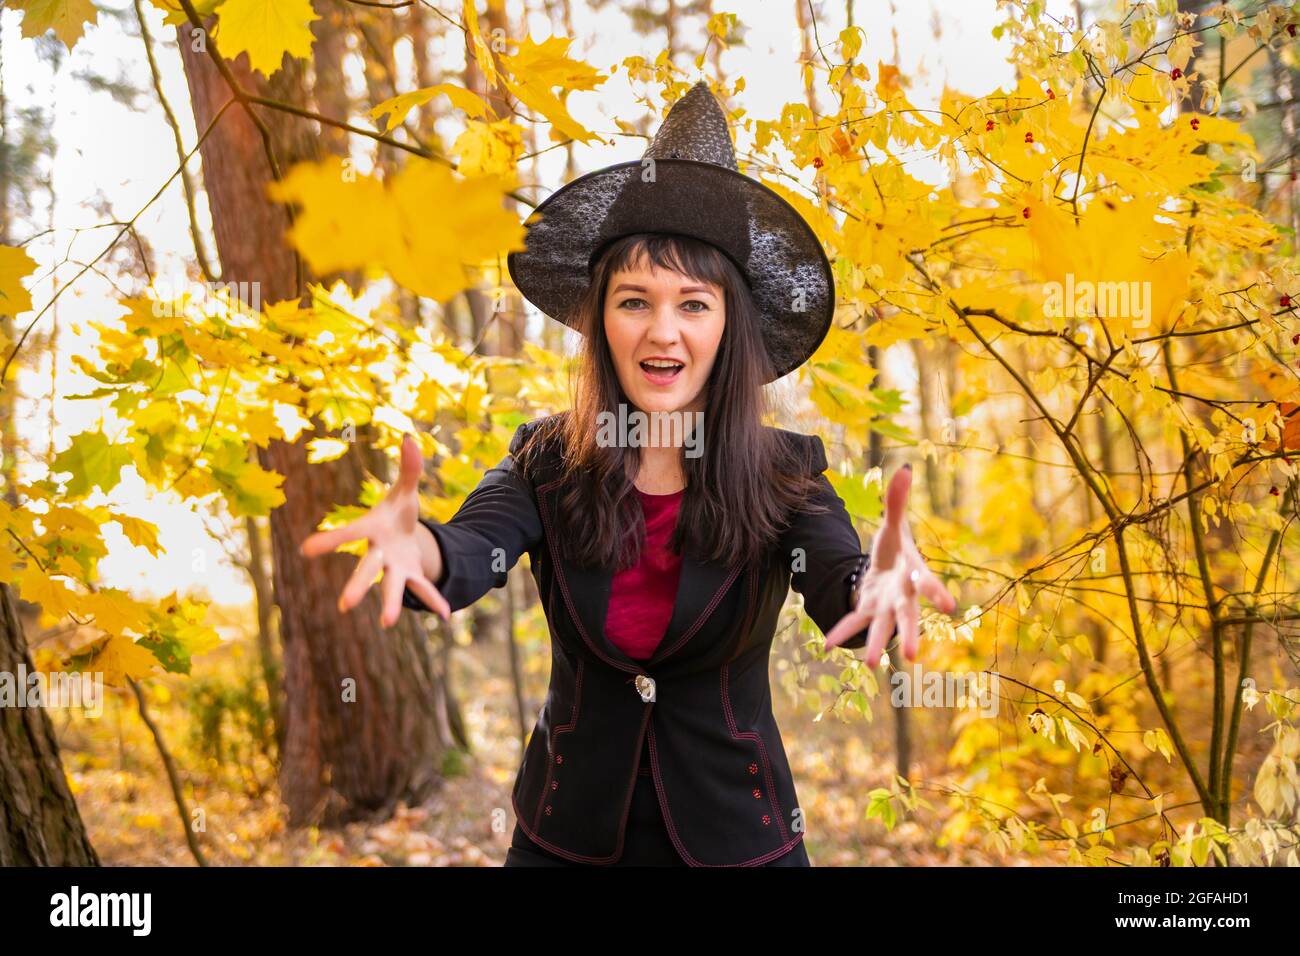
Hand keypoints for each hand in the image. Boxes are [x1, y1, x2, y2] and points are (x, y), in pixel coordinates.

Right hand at [298, 434, 450, 627]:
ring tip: (387, 623)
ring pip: (391, 586)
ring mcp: (395, 567)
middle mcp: (379, 552)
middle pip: (366, 568)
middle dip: (357, 585)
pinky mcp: (412, 575)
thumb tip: (411, 438)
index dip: (330, 540)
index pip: (350, 532)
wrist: (406, 534)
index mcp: (373, 529)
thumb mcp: (405, 489)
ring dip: (390, 603)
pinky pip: (423, 589)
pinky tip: (446, 615)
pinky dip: (434, 601)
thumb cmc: (398, 511)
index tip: (306, 549)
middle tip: (344, 606)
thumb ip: (409, 467)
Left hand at [823, 464, 956, 665]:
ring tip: (870, 665)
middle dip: (909, 634)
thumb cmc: (896, 550)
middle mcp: (903, 597)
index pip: (927, 584)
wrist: (887, 570)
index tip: (949, 606)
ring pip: (882, 629)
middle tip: (912, 656)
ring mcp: (885, 608)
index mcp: (914, 575)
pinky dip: (841, 633)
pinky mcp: (867, 611)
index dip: (937, 593)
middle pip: (908, 618)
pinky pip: (853, 623)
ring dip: (876, 645)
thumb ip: (897, 502)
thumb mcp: (894, 526)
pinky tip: (826, 646)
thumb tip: (904, 469)